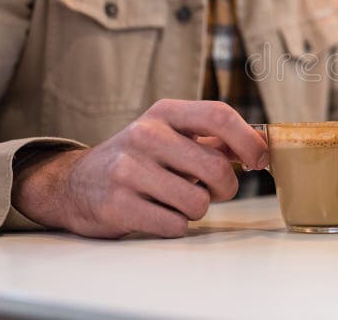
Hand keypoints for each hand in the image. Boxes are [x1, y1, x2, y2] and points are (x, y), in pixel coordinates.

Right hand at [12, 99, 267, 237]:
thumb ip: (213, 137)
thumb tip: (262, 144)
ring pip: (198, 202)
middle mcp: (145, 135)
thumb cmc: (140, 159)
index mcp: (165, 113)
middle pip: (216, 168)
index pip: (218, 115)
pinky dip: (175, 226)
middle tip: (213, 190)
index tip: (260, 160)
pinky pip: (174, 226)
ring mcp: (128, 170)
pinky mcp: (117, 205)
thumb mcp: (171, 134)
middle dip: (225, 188)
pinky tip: (157, 213)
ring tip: (176, 200)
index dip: (248, 140)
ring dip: (196, 209)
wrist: (75, 184)